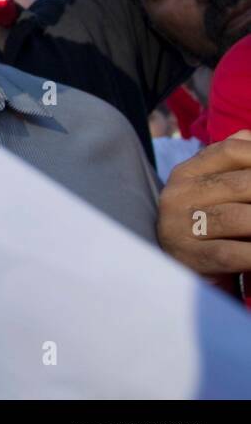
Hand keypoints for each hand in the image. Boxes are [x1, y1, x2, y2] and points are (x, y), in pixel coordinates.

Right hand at [158, 132, 250, 279]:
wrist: (181, 273)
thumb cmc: (213, 227)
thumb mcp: (219, 190)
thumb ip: (238, 162)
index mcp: (188, 172)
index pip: (231, 150)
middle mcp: (179, 195)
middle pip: (243, 184)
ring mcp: (180, 226)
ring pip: (242, 219)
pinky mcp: (191, 257)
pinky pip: (235, 254)